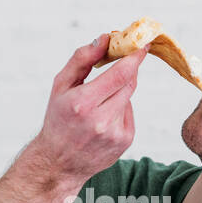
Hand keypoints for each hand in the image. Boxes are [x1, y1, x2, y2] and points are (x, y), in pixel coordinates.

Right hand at [29, 34, 147, 184]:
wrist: (58, 163)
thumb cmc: (58, 120)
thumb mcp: (60, 86)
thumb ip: (82, 59)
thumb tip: (105, 38)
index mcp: (83, 103)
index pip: (121, 74)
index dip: (135, 57)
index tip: (143, 44)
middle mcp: (101, 120)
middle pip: (129, 83)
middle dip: (127, 68)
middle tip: (122, 59)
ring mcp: (115, 133)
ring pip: (128, 96)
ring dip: (118, 90)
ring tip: (98, 102)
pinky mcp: (125, 141)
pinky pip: (129, 112)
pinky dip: (119, 108)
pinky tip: (102, 119)